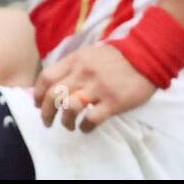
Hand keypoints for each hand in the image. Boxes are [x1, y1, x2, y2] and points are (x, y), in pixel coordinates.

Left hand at [34, 43, 156, 132]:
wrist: (145, 57)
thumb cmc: (114, 58)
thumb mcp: (87, 55)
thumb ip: (70, 67)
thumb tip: (52, 85)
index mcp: (74, 61)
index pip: (46, 77)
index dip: (38, 94)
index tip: (38, 105)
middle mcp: (83, 74)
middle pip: (54, 95)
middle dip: (46, 112)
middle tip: (47, 122)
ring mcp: (98, 88)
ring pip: (70, 108)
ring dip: (65, 121)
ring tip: (68, 126)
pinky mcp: (114, 102)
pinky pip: (92, 119)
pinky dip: (85, 127)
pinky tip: (85, 128)